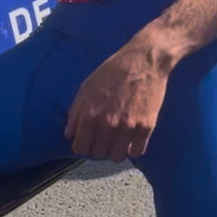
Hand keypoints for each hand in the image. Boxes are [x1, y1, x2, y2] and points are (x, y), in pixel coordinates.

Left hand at [65, 41, 170, 160]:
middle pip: (99, 154)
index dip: (84, 145)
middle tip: (105, 137)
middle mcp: (108, 124)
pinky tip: (133, 138)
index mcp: (90, 115)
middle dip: (99, 147)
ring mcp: (128, 127)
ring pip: (117, 157)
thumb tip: (70, 134)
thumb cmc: (114, 70)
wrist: (145, 59)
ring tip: (119, 139)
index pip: (80, 148)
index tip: (89, 140)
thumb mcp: (87, 86)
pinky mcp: (146, 126)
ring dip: (116, 150)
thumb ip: (75, 112)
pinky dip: (134, 148)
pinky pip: (137, 152)